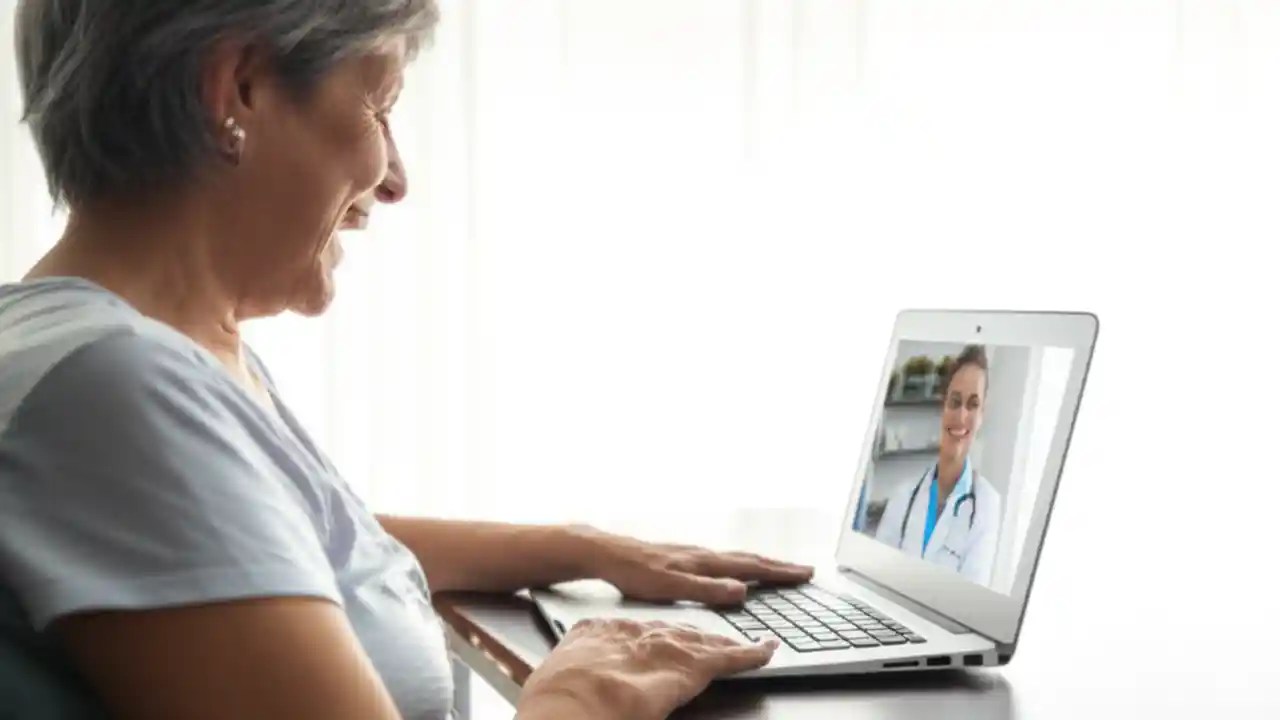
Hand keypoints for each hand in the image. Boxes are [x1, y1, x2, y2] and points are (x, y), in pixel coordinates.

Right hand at [517, 619, 776, 719]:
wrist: (571, 704)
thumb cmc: (556, 703)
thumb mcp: (556, 680)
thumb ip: (573, 678)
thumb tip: (574, 693)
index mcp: (600, 632)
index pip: (636, 634)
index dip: (653, 644)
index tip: (659, 649)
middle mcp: (635, 631)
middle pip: (675, 633)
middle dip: (696, 639)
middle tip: (714, 643)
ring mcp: (664, 645)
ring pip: (704, 640)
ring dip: (726, 643)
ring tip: (747, 645)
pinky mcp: (692, 665)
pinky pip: (729, 656)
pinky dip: (750, 654)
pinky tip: (765, 650)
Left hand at [575, 527, 813, 606]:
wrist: (606, 551)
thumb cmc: (635, 571)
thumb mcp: (670, 586)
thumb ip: (706, 589)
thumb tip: (742, 590)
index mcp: (704, 561)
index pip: (750, 567)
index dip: (778, 572)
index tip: (804, 574)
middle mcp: (702, 553)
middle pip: (748, 559)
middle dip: (778, 566)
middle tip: (804, 570)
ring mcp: (692, 552)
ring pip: (735, 557)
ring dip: (761, 563)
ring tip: (778, 568)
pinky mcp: (682, 556)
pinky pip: (721, 559)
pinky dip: (739, 563)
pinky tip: (733, 568)